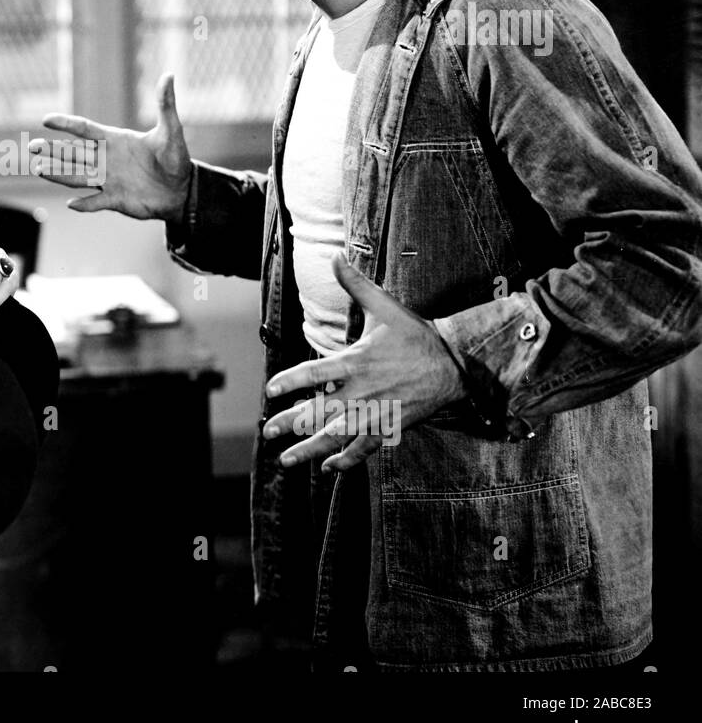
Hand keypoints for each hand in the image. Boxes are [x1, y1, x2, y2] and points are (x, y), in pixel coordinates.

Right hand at [29, 73, 192, 222]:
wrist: (181, 190)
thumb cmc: (175, 158)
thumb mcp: (171, 130)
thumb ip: (165, 104)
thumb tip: (169, 75)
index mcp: (114, 140)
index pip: (84, 129)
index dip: (65, 124)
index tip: (46, 120)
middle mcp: (105, 159)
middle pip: (73, 153)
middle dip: (53, 150)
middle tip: (32, 146)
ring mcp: (108, 180)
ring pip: (77, 176)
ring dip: (59, 173)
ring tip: (39, 168)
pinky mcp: (114, 200)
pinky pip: (95, 202)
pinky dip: (84, 204)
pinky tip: (71, 204)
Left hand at [261, 253, 467, 471]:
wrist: (454, 364)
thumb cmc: (416, 334)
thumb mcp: (384, 306)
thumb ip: (355, 283)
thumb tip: (335, 255)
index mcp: (356, 361)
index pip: (314, 374)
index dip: (289, 383)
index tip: (269, 392)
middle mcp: (362, 391)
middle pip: (319, 412)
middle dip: (291, 424)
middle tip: (267, 431)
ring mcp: (376, 413)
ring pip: (337, 436)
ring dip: (310, 449)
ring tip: (286, 460)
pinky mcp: (390, 427)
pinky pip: (365, 448)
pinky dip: (347, 460)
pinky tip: (329, 467)